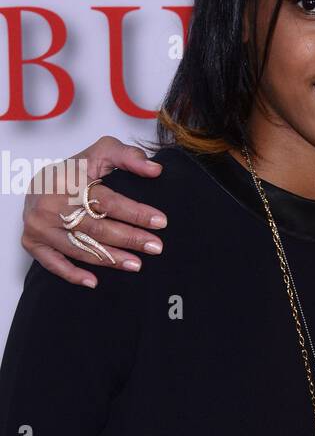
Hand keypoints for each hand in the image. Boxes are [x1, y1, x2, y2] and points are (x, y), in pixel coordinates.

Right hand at [24, 135, 166, 286]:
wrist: (39, 183)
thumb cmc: (75, 171)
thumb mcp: (101, 153)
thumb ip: (128, 157)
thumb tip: (155, 170)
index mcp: (68, 182)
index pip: (107, 201)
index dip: (136, 213)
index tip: (160, 222)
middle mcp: (50, 205)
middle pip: (96, 228)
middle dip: (130, 239)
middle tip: (156, 247)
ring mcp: (39, 226)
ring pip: (80, 248)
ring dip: (111, 259)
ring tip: (137, 264)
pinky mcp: (32, 242)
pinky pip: (53, 264)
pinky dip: (73, 274)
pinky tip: (94, 281)